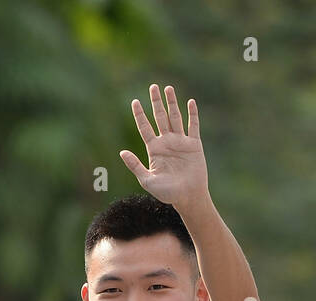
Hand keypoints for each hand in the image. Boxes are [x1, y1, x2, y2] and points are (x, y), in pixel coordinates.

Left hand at [119, 83, 207, 209]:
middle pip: (159, 117)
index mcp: (154, 149)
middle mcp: (166, 142)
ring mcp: (180, 142)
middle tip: (153, 86)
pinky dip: (192, 114)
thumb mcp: (147, 180)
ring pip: (175, 117)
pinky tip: (190, 102)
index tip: (135, 101)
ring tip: (168, 88)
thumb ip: (135, 165)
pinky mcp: (194, 145)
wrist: (187, 197)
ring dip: (172, 103)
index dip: (140, 114)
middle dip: (156, 102)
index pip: (145, 127)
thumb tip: (122, 152)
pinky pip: (193, 126)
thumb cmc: (167, 193)